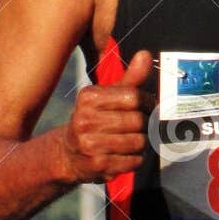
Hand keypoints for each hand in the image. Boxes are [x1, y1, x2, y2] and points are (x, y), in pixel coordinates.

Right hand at [60, 50, 155, 183]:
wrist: (68, 154)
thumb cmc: (94, 120)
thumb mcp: (107, 96)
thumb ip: (129, 78)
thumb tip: (145, 55)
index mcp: (88, 98)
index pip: (133, 97)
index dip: (149, 102)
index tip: (150, 107)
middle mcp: (85, 119)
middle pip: (137, 120)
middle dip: (147, 124)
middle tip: (145, 126)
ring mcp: (90, 144)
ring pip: (138, 141)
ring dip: (143, 143)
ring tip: (136, 141)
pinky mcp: (97, 165)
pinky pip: (133, 160)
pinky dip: (137, 158)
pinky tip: (128, 154)